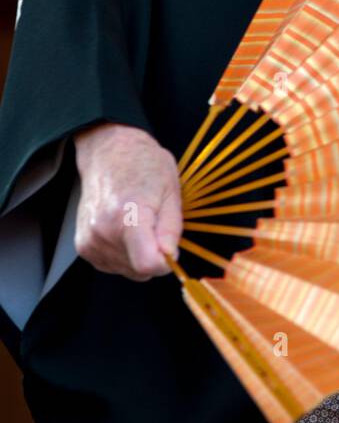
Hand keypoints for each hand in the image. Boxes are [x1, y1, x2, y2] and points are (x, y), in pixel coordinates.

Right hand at [73, 122, 183, 280]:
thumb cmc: (144, 164)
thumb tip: (170, 258)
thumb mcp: (172, 189)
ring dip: (139, 255)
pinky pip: (114, 266)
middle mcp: (102, 231)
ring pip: (128, 271)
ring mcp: (89, 240)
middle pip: (139, 271)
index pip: (147, 264)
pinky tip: (126, 230)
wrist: (108, 152)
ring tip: (139, 222)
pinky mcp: (82, 246)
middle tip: (154, 223)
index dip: (166, 262)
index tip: (170, 247)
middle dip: (154, 254)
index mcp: (127, 215)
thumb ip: (171, 228)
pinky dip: (125, 255)